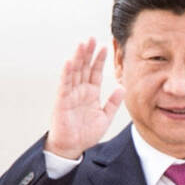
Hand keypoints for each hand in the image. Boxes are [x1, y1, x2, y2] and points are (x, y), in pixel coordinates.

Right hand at [45, 38, 124, 159]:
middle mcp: (80, 90)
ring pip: (74, 72)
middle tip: (92, 38)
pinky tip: (70, 61)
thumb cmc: (86, 133)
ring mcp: (70, 94)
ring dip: (78, 58)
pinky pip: (65, 84)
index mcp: (91, 93)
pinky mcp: (62, 100)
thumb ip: (113, 103)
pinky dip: (67, 73)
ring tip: (82, 44)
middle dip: (88, 53)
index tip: (105, 46)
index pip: (95, 72)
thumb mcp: (105, 117)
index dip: (99, 59)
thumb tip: (122, 88)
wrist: (72, 147)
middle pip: (84, 67)